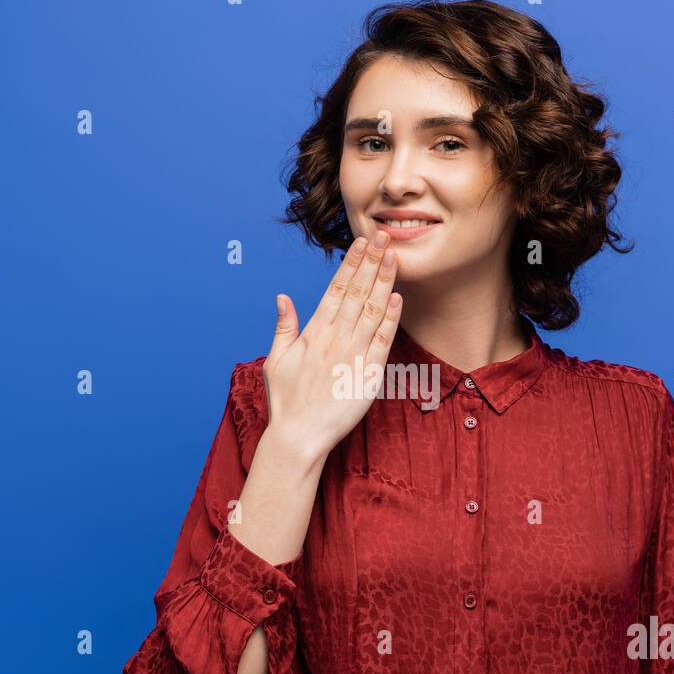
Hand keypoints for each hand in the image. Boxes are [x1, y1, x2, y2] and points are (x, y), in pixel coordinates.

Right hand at [262, 229, 403, 461]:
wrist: (299, 437)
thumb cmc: (286, 402)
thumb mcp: (276, 360)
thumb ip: (283, 327)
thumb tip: (282, 297)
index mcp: (313, 333)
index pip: (335, 290)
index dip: (351, 264)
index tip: (362, 243)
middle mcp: (334, 340)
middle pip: (357, 293)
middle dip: (371, 263)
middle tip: (385, 237)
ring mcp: (352, 356)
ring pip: (372, 312)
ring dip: (384, 283)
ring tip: (394, 257)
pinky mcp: (367, 376)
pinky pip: (382, 343)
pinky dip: (390, 320)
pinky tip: (397, 298)